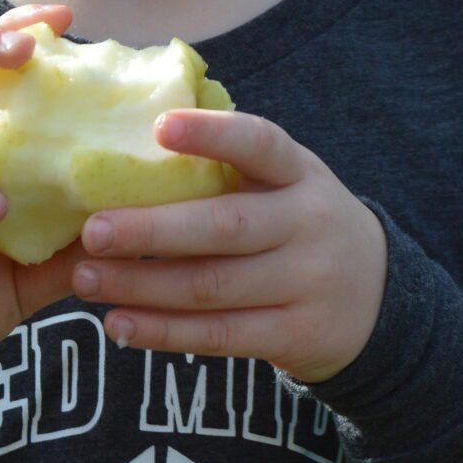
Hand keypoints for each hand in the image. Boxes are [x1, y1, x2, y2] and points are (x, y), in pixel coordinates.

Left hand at [69, 109, 387, 383]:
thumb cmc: (296, 222)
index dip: (212, 135)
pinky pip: (219, 335)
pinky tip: (118, 323)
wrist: (376, 297)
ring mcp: (306, 283)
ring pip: (212, 287)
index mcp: (299, 173)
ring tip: (85, 280)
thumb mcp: (284, 182)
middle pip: (223, 227)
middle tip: (92, 231)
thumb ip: (227, 166)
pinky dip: (163, 331)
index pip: (259, 144)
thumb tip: (127, 141)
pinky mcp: (295, 335)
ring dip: (141, 286)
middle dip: (152, 230)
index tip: (160, 127)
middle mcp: (307, 224)